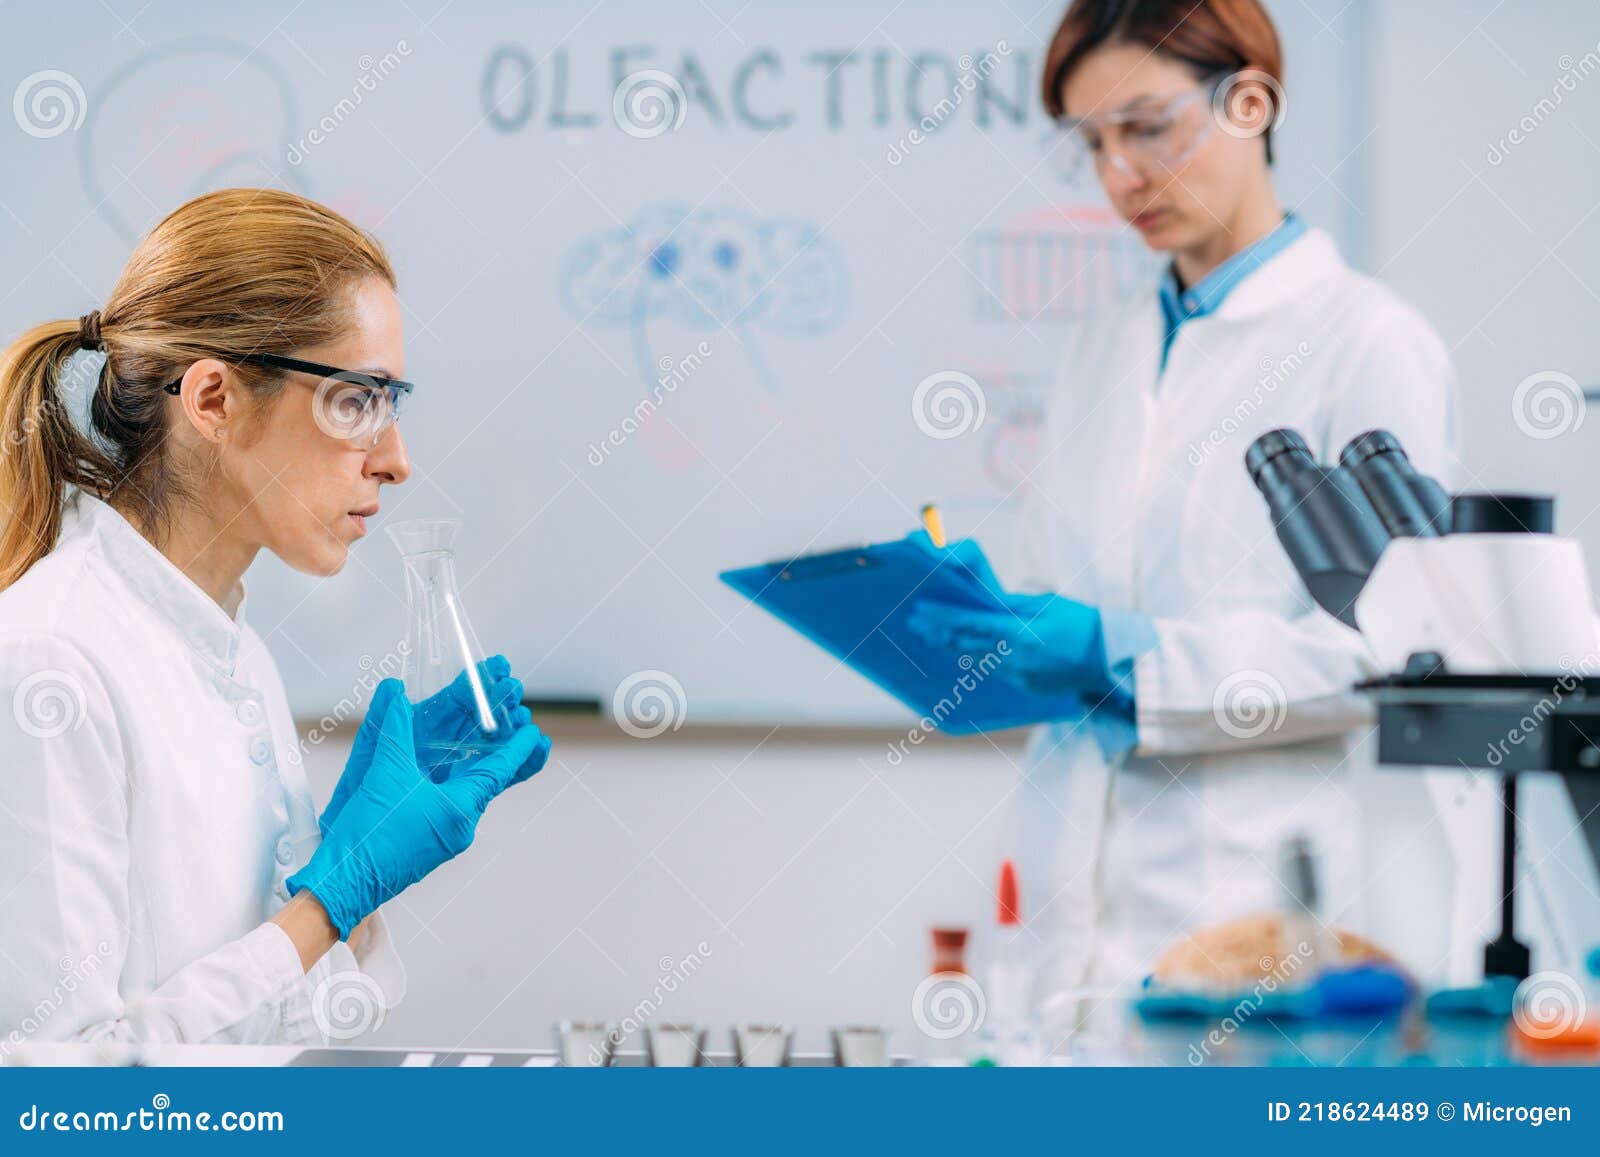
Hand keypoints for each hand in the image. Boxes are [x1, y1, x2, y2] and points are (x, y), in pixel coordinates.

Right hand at [319, 660, 548, 833]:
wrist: (343, 883)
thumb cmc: (367, 834)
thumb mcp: (383, 771)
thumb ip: (394, 727)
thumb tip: (395, 691)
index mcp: (461, 809)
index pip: (500, 771)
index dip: (518, 748)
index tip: (536, 732)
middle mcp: (461, 826)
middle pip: (488, 781)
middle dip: (498, 752)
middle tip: (510, 727)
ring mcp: (446, 838)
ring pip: (468, 793)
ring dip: (474, 767)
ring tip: (481, 742)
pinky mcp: (428, 844)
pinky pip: (450, 806)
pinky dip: (453, 784)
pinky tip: (445, 771)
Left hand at [907, 591, 1113, 696]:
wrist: (1111, 659)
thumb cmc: (1081, 623)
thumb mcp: (1047, 604)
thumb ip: (1012, 605)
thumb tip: (982, 600)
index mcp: (1021, 634)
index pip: (971, 623)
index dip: (942, 617)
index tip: (920, 611)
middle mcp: (1016, 659)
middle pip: (967, 645)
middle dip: (940, 633)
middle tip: (916, 623)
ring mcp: (1021, 676)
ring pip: (978, 660)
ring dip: (956, 646)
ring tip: (933, 635)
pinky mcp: (1027, 686)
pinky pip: (997, 670)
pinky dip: (983, 658)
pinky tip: (970, 650)